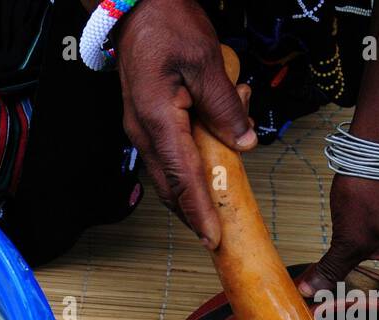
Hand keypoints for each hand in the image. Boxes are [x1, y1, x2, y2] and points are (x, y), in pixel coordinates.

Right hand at [113, 0, 255, 248]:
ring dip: (191, 191)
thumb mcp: (206, 62)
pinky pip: (167, 154)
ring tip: (216, 200)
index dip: (198, 210)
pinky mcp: (145, 120)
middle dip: (192, 213)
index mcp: (157, 120)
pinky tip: (211, 156)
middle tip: (214, 235)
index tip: (211, 236)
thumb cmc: (166, 26)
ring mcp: (140, 128)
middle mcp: (142, 131)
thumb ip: (225, 105)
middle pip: (169, 186)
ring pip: (167, 173)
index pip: (182, 177)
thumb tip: (243, 142)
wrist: (135, 7)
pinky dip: (188, 166)